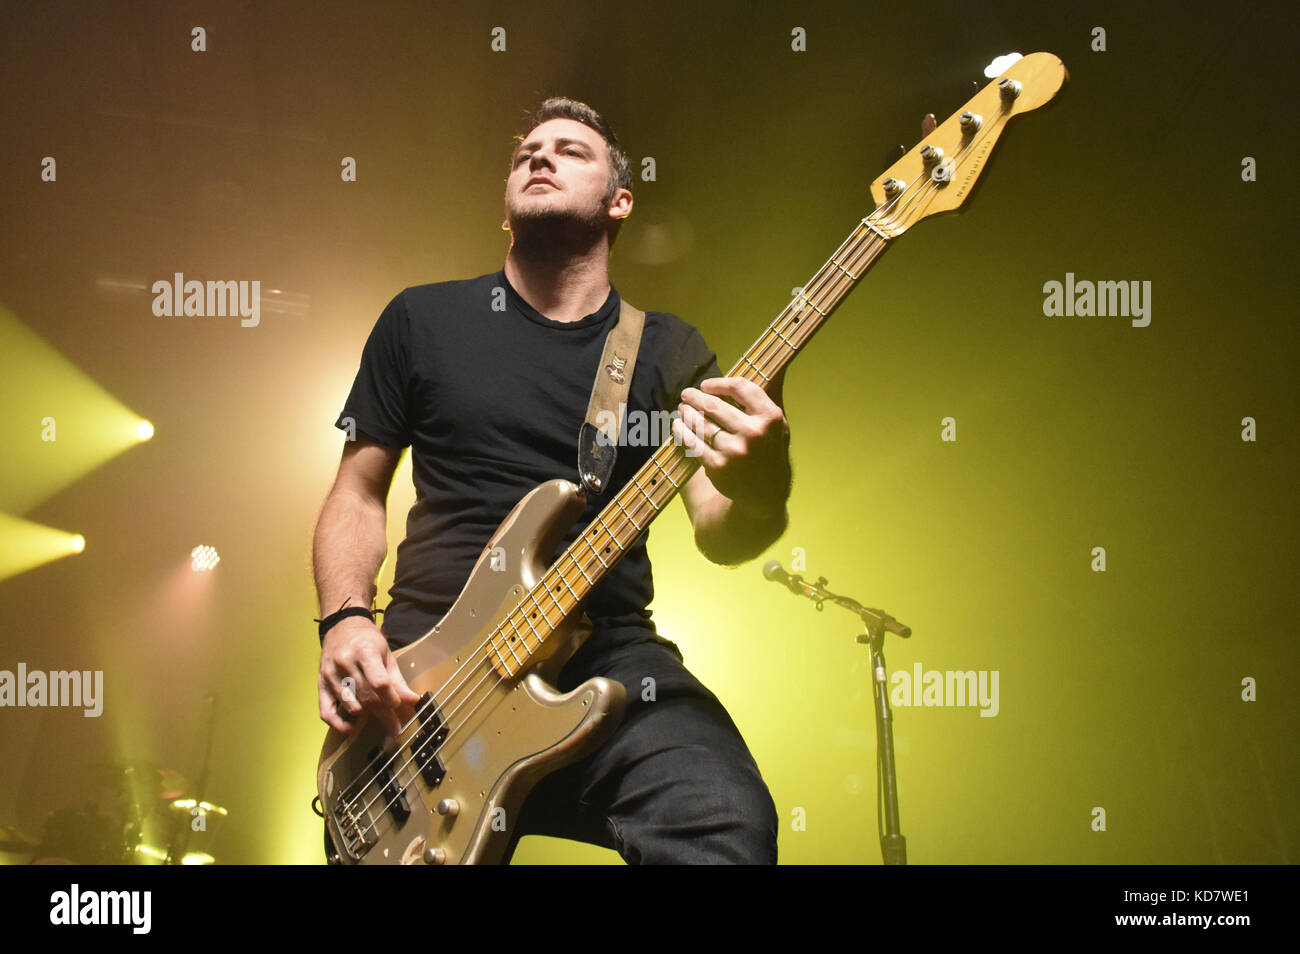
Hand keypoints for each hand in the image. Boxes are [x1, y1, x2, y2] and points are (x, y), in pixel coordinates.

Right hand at [318, 616, 419, 737]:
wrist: (342, 627)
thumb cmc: (367, 641)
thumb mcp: (386, 655)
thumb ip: (397, 680)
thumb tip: (413, 701)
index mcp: (364, 652)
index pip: (379, 682)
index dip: (391, 698)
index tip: (399, 705)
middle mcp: (345, 663)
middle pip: (367, 697)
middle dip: (384, 714)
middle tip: (395, 727)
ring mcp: (330, 675)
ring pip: (351, 706)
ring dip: (366, 716)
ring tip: (375, 714)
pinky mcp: (320, 685)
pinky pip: (327, 713)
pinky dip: (340, 725)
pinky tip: (353, 728)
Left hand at [673, 376, 790, 513]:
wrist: (766, 493)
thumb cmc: (769, 451)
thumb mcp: (778, 424)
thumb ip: (767, 398)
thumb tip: (774, 364)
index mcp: (770, 417)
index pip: (740, 387)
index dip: (719, 383)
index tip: (706, 385)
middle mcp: (753, 433)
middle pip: (714, 405)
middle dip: (695, 398)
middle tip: (686, 395)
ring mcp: (735, 451)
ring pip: (701, 424)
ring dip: (687, 414)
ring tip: (682, 409)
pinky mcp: (718, 467)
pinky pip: (694, 444)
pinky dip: (682, 432)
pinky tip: (678, 426)